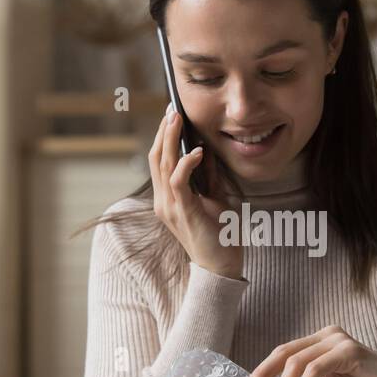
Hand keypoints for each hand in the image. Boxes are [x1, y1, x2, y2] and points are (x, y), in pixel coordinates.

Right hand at [148, 102, 242, 279]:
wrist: (220, 267)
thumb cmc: (219, 235)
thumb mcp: (214, 197)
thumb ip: (208, 175)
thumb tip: (206, 148)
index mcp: (167, 198)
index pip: (158, 161)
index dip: (162, 137)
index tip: (171, 115)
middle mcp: (163, 202)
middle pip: (156, 159)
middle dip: (163, 131)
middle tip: (172, 109)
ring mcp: (169, 208)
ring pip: (163, 166)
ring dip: (169, 140)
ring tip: (177, 119)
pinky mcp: (183, 213)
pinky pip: (178, 182)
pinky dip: (186, 164)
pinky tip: (197, 151)